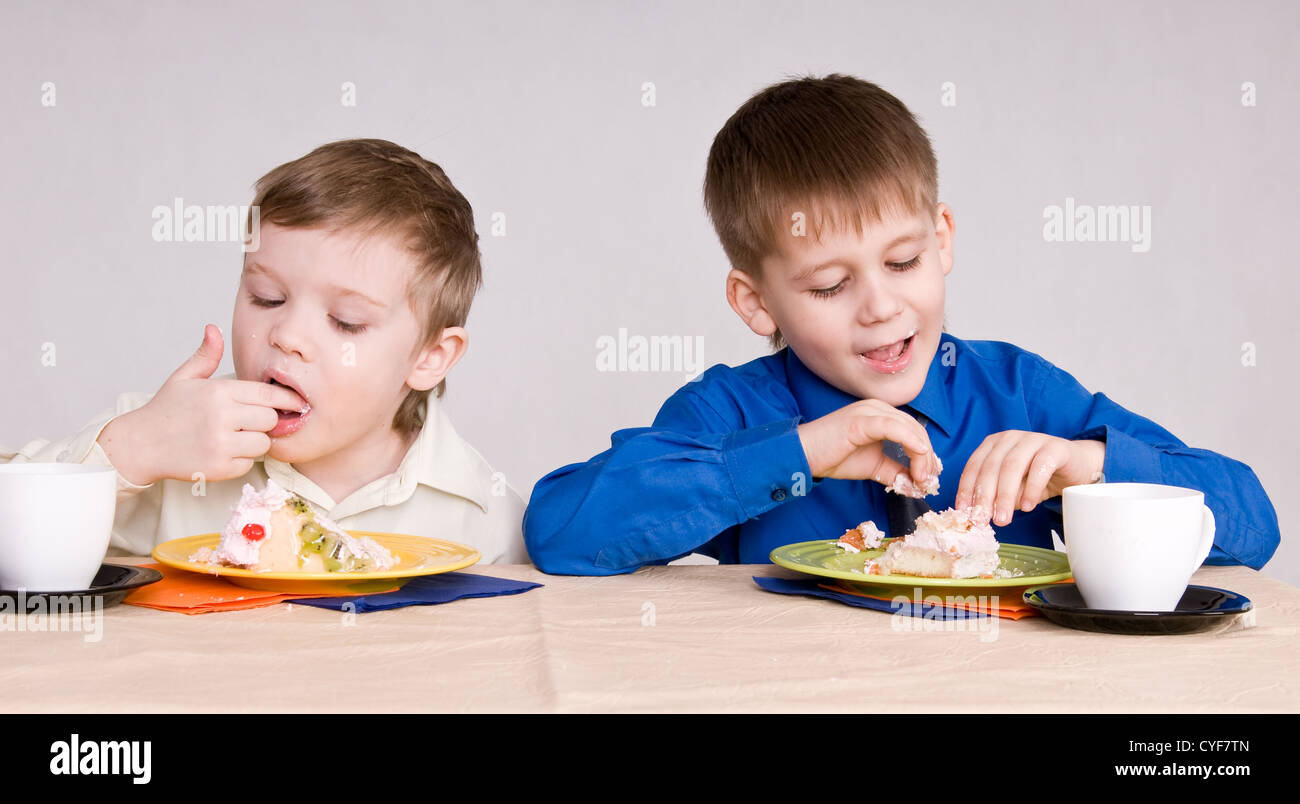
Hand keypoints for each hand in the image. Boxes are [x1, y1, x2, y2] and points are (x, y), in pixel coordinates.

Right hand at [96, 324, 307, 485]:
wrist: (139, 445)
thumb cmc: (165, 410)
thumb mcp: (183, 378)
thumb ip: (206, 355)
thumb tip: (214, 328)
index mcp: (218, 392)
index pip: (268, 394)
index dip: (286, 399)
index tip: (296, 402)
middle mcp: (221, 417)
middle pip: (270, 419)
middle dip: (266, 420)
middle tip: (251, 421)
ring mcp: (220, 444)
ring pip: (263, 443)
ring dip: (255, 441)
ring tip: (237, 437)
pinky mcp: (218, 468)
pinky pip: (249, 464)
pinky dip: (242, 460)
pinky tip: (225, 452)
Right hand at [797, 399, 940, 490]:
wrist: (804, 455)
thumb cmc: (833, 457)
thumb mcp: (873, 466)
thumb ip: (895, 472)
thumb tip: (916, 485)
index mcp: (881, 414)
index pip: (914, 431)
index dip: (926, 455)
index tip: (928, 478)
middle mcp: (878, 408)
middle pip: (916, 429)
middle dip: (928, 457)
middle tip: (928, 481)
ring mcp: (870, 411)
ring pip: (909, 428)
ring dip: (922, 455)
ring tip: (922, 478)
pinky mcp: (862, 420)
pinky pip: (894, 428)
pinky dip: (911, 442)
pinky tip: (919, 455)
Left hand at [954, 431, 1104, 525]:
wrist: (1076, 468)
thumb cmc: (1039, 477)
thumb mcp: (1012, 489)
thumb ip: (996, 497)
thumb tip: (978, 516)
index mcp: (993, 444)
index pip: (974, 466)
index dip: (966, 490)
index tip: (963, 512)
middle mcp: (1010, 438)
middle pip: (991, 467)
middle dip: (984, 497)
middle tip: (982, 520)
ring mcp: (1032, 439)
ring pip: (1012, 467)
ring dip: (1004, 496)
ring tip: (1002, 519)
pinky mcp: (1055, 447)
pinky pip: (1040, 467)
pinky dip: (1031, 489)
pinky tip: (1027, 506)